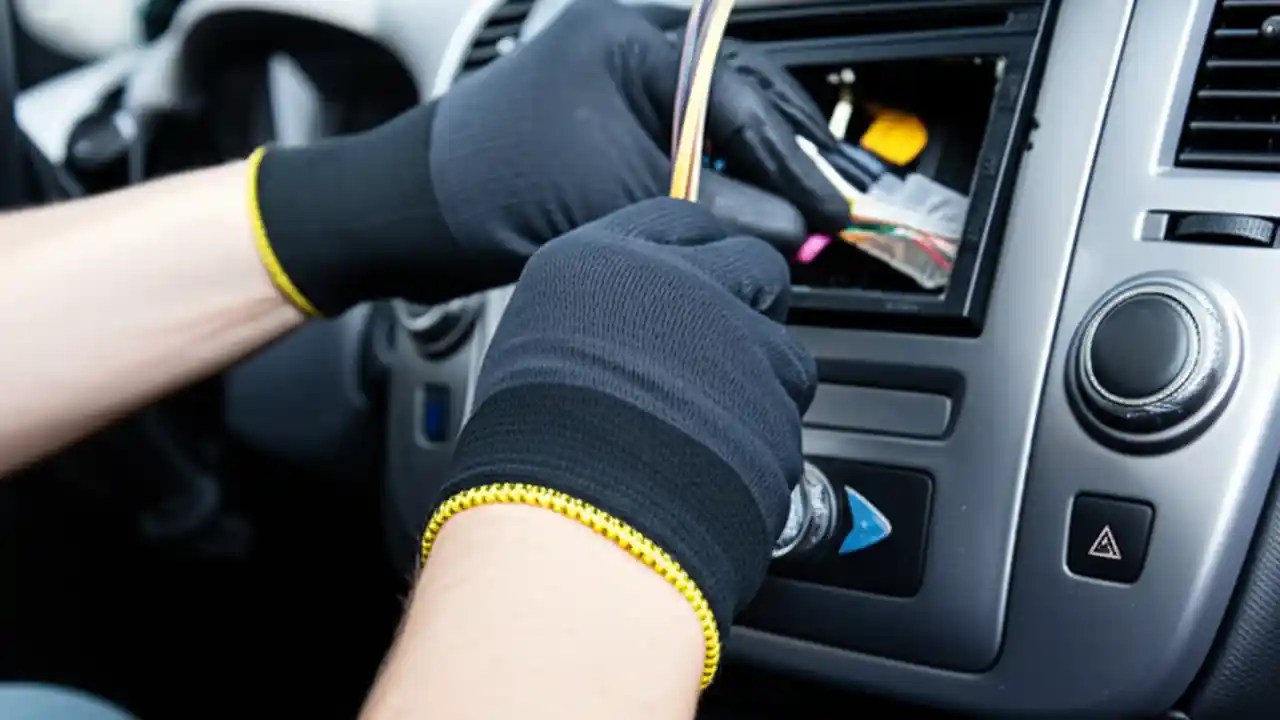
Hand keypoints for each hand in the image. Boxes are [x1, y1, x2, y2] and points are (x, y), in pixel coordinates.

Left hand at [249, 0, 847, 315]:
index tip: (829, 206)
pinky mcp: (602, 125)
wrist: (413, 212)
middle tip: (828, 203)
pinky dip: (713, 180)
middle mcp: (624, 47)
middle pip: (734, 96)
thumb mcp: (621, 199)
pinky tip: (742, 210)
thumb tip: (790, 228)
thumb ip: (716, 210)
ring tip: (795, 213)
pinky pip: (678, 146)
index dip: (792, 159)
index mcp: (629, 38)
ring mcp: (613, 84)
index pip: (738, 96)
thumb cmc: (492, 184)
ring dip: (752, 169)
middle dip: (785, 154)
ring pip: (710, 122)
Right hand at [420, 198, 817, 687]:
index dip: (698, 251)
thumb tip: (629, 329)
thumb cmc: (533, 457)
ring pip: (785, 345)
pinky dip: (771, 437)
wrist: (579, 527)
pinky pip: (790, 412)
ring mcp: (736, 340)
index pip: (679, 220)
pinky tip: (727, 462)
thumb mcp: (541, 353)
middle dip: (750, 304)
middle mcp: (678, 285)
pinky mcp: (777, 400)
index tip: (704, 274)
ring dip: (766, 379)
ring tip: (720, 427)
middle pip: (752, 265)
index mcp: (604, 261)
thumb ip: (601, 320)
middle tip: (724, 350)